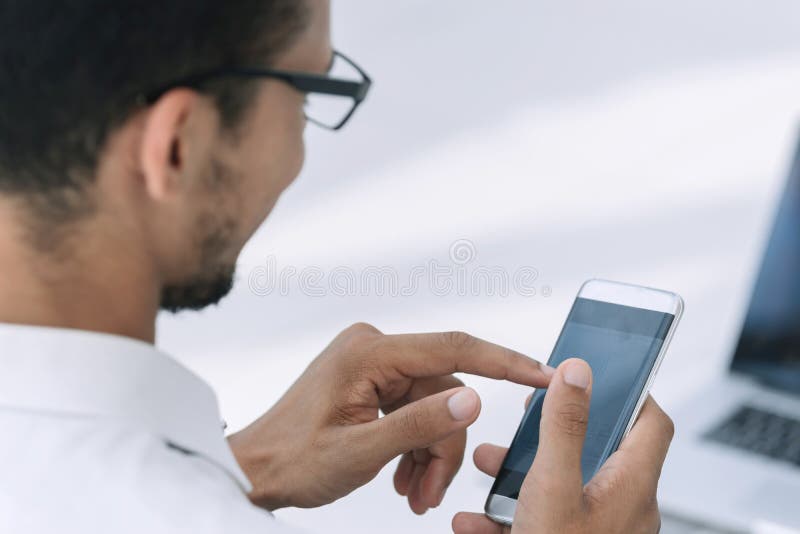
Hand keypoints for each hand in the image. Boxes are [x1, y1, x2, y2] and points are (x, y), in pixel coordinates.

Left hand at [228, 323, 553, 511]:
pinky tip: (403, 477)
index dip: (504, 362)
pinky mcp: (372, 382)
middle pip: (444, 391)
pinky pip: (414, 410)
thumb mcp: (360, 451)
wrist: (256, 468)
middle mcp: (374, 348)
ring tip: (413, 494)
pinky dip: (416, 445)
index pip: (454, 347)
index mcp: (369, 352)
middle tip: (430, 494)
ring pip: (433, 406)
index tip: (543, 374)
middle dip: (445, 444)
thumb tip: (473, 399)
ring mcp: (373, 364)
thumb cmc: (293, 459)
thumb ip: (420, 424)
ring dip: (430, 452)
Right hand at [452, 358, 674, 533]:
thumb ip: (564, 427)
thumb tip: (579, 372)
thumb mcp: (553, 487)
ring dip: (520, 475)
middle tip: (527, 419)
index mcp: (629, 486)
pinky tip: (473, 522)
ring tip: (486, 466)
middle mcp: (620, 510)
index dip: (632, 392)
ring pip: (560, 489)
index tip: (600, 373)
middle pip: (595, 452)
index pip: (651, 423)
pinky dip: (508, 517)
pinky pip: (542, 524)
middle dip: (550, 434)